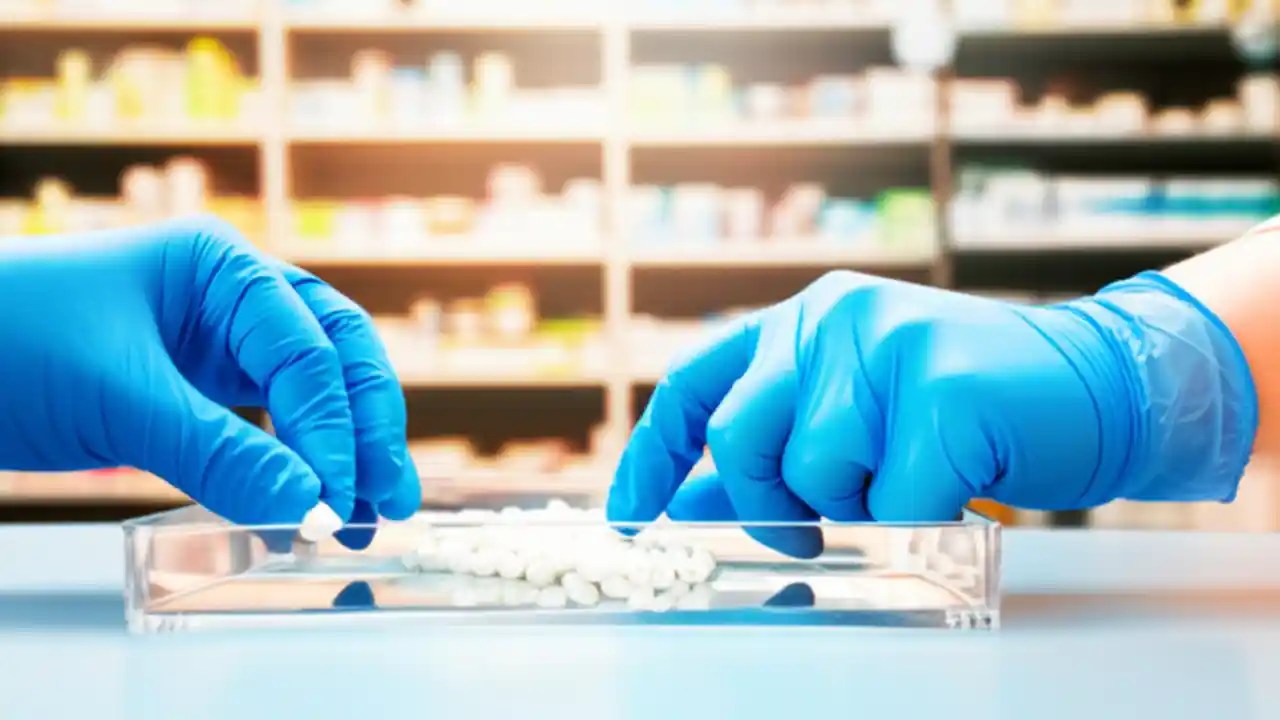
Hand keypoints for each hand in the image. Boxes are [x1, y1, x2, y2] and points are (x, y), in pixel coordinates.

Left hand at [0, 217, 419, 534]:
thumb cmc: (5, 341)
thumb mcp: (117, 397)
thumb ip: (216, 451)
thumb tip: (309, 508)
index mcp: (220, 267)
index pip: (308, 350)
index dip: (332, 427)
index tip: (336, 498)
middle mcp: (232, 296)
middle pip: (336, 356)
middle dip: (367, 427)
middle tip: (389, 499)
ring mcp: (215, 340)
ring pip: (312, 388)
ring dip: (345, 444)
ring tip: (369, 510)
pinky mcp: (195, 383)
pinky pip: (268, 417)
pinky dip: (295, 456)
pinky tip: (311, 494)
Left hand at [608, 271, 1255, 556]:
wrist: (1099, 383)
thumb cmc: (966, 410)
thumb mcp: (854, 419)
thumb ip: (772, 455)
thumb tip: (688, 508)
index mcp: (803, 318)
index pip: (696, 384)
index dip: (655, 456)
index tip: (633, 517)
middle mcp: (833, 316)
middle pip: (742, 438)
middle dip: (766, 505)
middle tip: (810, 529)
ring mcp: (889, 344)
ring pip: (815, 473)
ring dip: (859, 506)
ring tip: (912, 476)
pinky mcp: (945, 389)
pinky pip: (892, 503)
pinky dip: (920, 521)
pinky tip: (958, 484)